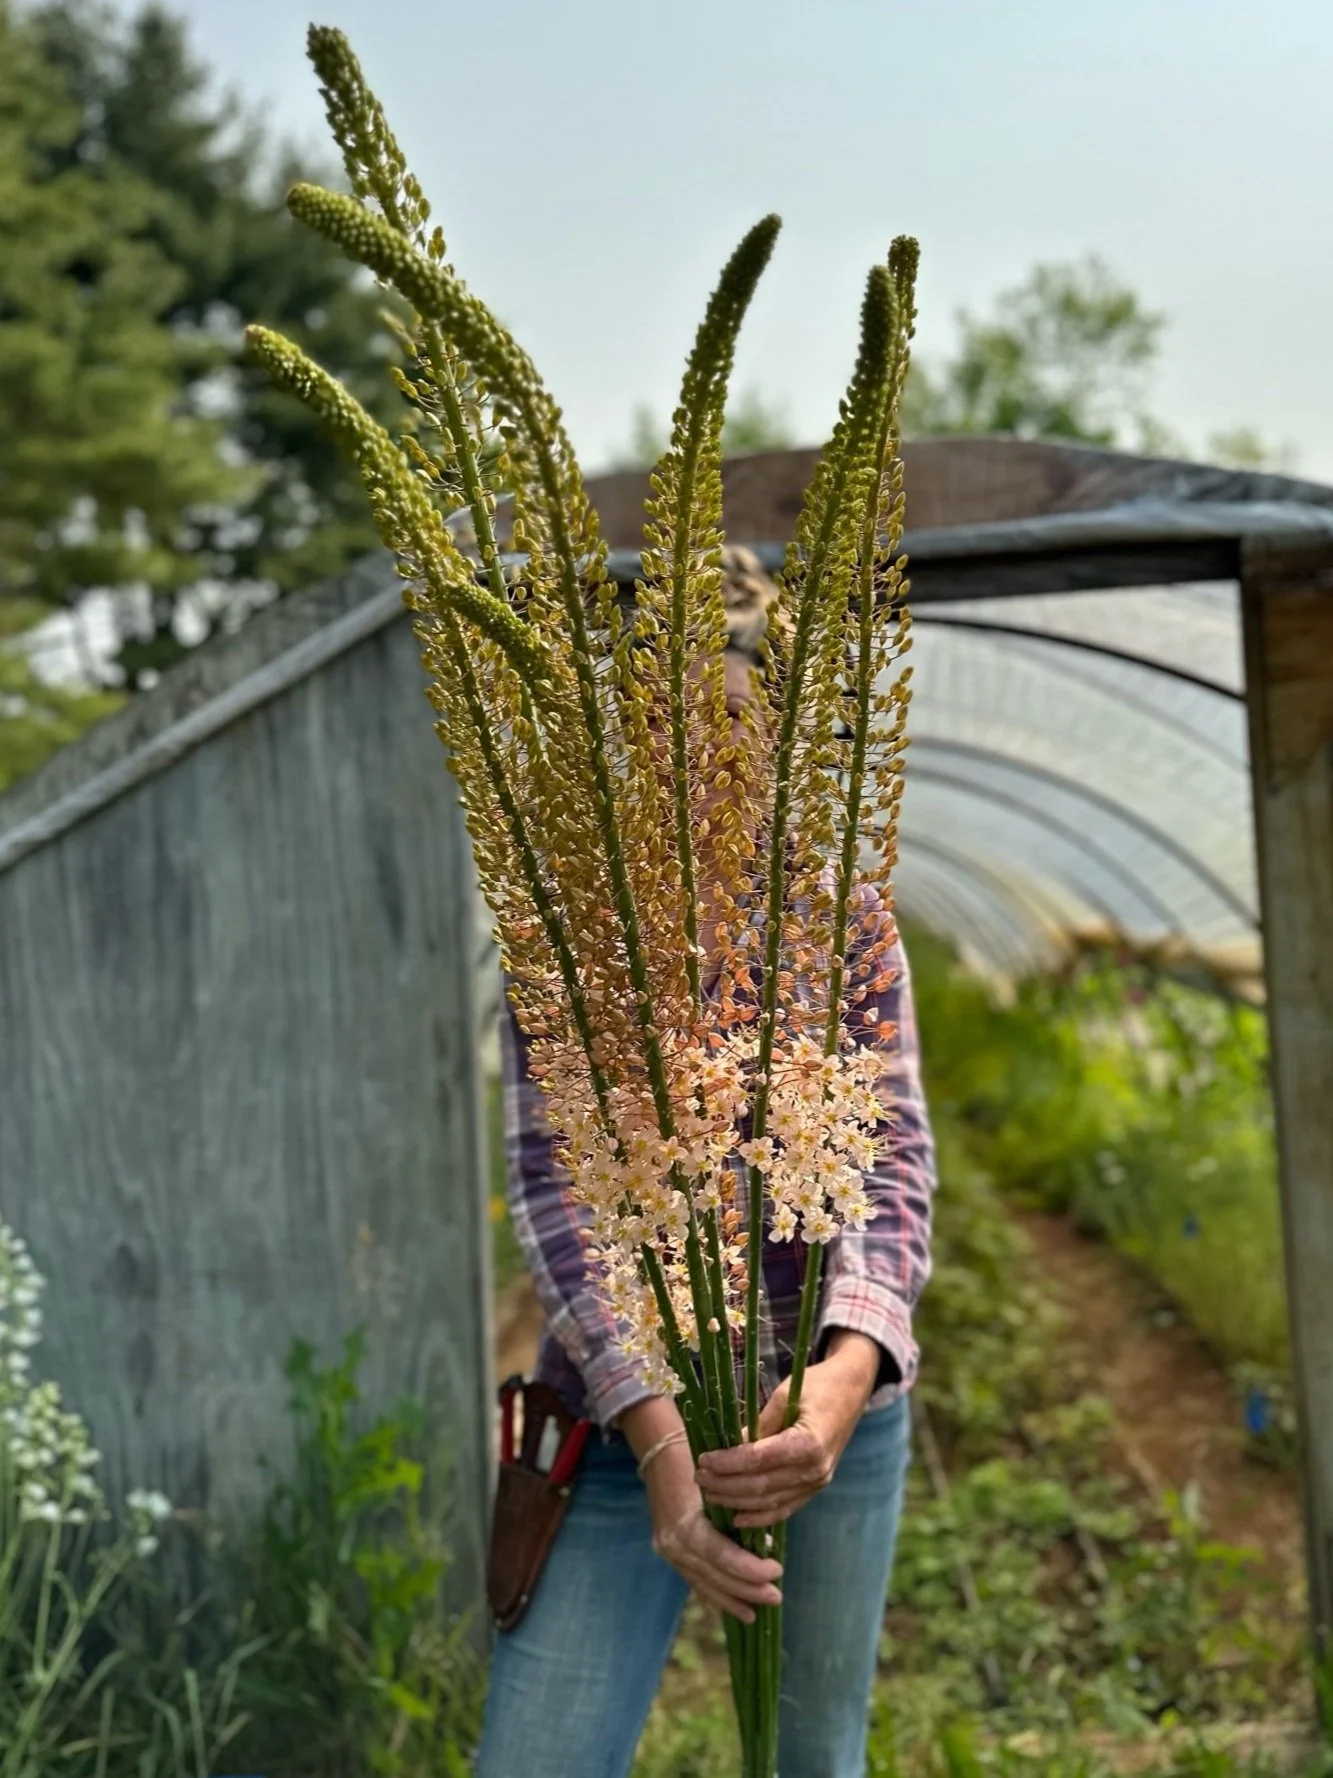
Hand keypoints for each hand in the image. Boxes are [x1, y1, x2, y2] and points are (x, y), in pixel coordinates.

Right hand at [621, 1398, 782, 1622]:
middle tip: (776, 1595)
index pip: (719, 1554)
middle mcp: (672, 1542)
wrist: (659, 1455)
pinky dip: (719, 1596)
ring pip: (704, 1584)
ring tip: (762, 1608)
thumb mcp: (719, 1479)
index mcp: (684, 1521)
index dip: (748, 1568)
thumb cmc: (697, 1459)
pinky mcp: (670, 1556)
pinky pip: (696, 1582)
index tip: (777, 1569)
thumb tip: (765, 1543)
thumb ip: (739, 1511)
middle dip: (746, 1588)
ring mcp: (668, 1552)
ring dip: (735, 1598)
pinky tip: (741, 1608)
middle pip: (713, 1575)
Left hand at [695, 1330, 880, 1528]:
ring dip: (736, 1501)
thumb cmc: (817, 1386)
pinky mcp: (816, 1488)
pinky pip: (785, 1508)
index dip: (728, 1463)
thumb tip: (727, 1446)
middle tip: (699, 1477)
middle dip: (725, 1485)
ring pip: (770, 1502)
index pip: (758, 1460)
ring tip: (710, 1492)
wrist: (852, 1391)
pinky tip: (737, 1516)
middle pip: (761, 1486)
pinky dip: (760, 1516)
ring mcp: (818, 1482)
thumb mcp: (784, 1394)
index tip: (703, 1459)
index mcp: (809, 1443)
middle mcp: (816, 1469)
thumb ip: (758, 1424)